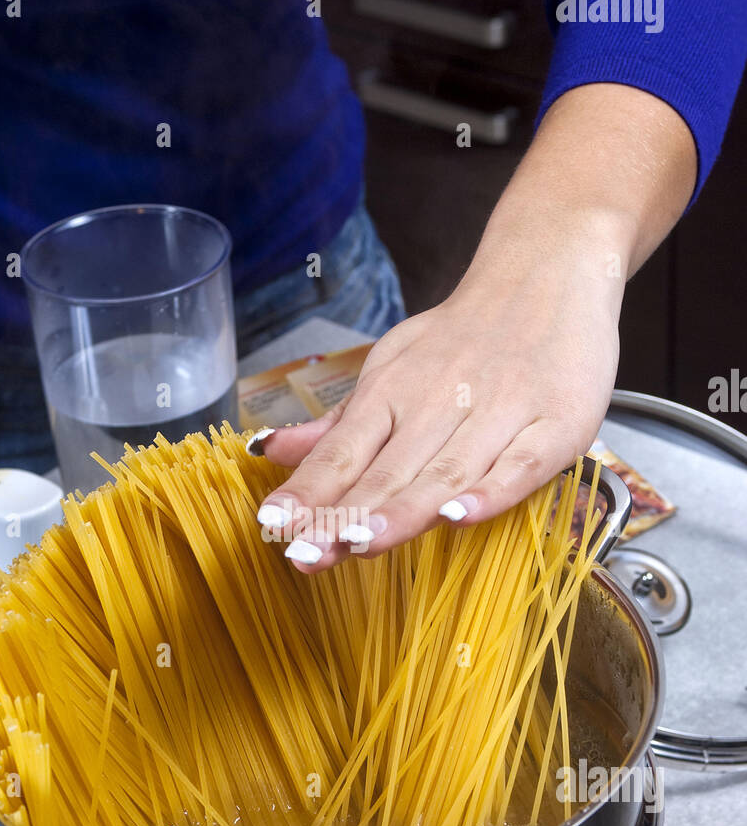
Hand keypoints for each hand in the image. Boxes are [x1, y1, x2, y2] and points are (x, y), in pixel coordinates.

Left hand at [254, 84, 695, 571]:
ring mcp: (500, 413)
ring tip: (361, 543)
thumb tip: (269, 452)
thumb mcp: (393, 366)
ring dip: (402, 510)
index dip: (308, 492)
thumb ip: (339, 425)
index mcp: (393, 389)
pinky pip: (520, 466)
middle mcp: (440, 401)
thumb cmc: (465, 337)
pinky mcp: (556, 425)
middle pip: (386, 469)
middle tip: (304, 553)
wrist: (550, 271)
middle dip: (344, 515)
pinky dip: (490, 493)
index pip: (342, 451)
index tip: (272, 526)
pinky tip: (459, 517)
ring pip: (445, 472)